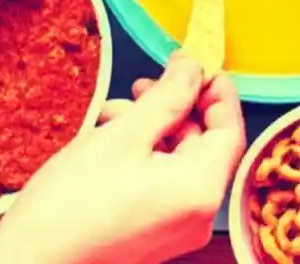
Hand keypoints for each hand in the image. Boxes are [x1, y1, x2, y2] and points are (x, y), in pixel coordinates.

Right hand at [0, 52, 246, 263]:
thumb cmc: (69, 206)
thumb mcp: (122, 136)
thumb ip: (167, 98)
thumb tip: (193, 68)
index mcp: (201, 190)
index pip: (230, 131)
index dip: (217, 93)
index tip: (196, 65)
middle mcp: (198, 214)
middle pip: (204, 145)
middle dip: (175, 109)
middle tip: (144, 83)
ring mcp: (177, 227)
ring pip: (179, 161)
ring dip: (153, 129)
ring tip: (113, 113)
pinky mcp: (154, 233)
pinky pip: (163, 182)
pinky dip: (144, 156)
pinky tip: (109, 141)